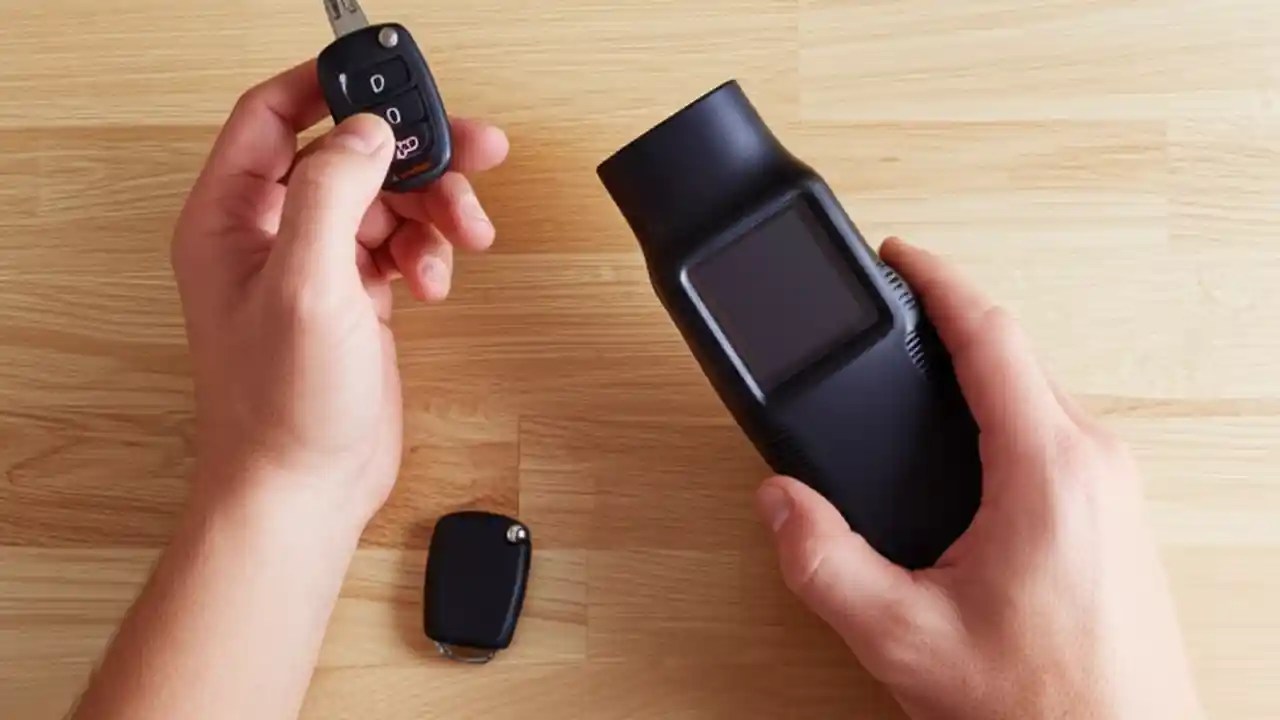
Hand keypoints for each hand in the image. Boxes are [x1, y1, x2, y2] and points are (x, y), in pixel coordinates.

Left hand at [171, 60, 508, 531]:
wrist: (304, 490)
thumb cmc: (281, 408)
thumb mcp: (306, 286)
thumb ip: (333, 193)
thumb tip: (366, 131)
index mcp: (231, 218)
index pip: (272, 116)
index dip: (328, 87)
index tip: (387, 78)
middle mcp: (270, 234)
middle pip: (350, 155)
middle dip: (414, 153)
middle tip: (473, 149)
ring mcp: (315, 267)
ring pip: (385, 200)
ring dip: (434, 208)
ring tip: (466, 232)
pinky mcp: (354, 299)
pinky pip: (400, 245)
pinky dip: (430, 252)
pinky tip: (437, 279)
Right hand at [755, 238, 1201, 718]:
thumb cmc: (1045, 706)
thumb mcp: (906, 640)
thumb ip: (826, 564)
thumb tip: (780, 502)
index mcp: (1047, 469)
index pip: (991, 334)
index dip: (938, 281)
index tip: (899, 254)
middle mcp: (1094, 461)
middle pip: (1016, 350)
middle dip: (949, 317)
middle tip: (894, 304)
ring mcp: (1113, 484)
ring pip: (1038, 387)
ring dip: (979, 362)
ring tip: (921, 356)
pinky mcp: (1115, 509)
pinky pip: (1055, 424)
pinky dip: (1004, 404)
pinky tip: (968, 431)